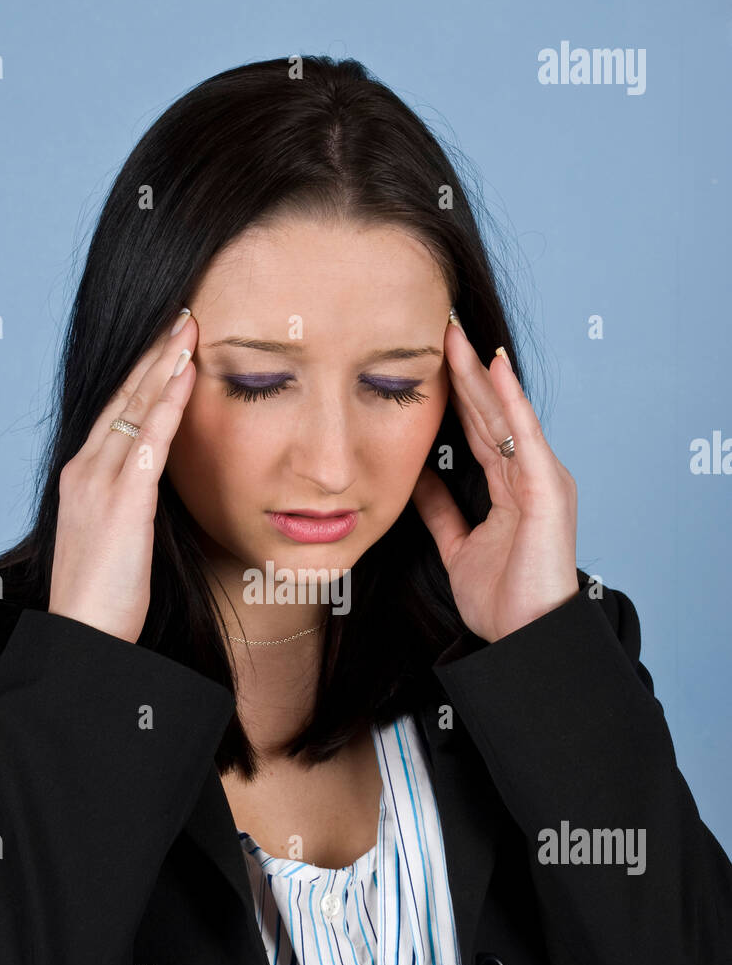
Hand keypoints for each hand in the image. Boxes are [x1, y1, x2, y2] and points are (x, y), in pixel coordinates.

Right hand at [48, 309, 196, 642]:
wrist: (85, 635)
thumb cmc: (105, 596)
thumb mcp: (118, 537)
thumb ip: (134, 502)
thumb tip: (159, 483)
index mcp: (83, 478)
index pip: (116, 412)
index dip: (143, 375)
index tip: (168, 343)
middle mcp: (85, 470)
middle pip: (124, 398)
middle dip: (154, 355)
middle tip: (182, 315)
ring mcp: (100, 483)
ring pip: (135, 409)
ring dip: (164, 365)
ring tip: (189, 328)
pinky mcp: (122, 502)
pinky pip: (149, 441)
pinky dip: (169, 404)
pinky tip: (187, 375)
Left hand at [410, 316, 578, 643]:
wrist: (526, 639)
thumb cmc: (503, 600)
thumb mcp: (458, 547)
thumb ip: (442, 511)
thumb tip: (418, 478)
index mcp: (510, 486)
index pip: (478, 428)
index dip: (454, 393)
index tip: (428, 357)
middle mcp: (529, 474)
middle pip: (489, 412)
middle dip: (463, 370)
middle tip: (438, 325)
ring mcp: (541, 478)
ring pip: (503, 415)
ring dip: (480, 372)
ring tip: (455, 333)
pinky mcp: (546, 488)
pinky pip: (522, 435)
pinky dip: (509, 400)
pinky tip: (492, 366)